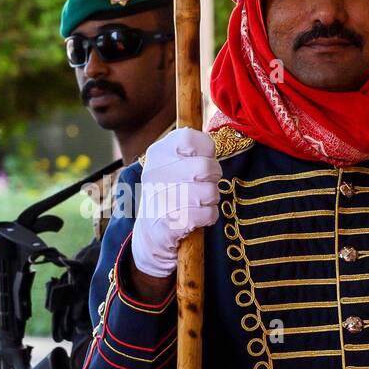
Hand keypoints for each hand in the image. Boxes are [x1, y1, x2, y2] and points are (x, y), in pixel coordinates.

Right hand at [130, 127, 221, 278]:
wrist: (152, 236)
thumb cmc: (173, 194)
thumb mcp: (176, 165)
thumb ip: (195, 149)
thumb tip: (216, 132)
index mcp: (157, 153)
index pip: (190, 137)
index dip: (207, 150)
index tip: (204, 159)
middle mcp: (155, 173)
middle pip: (206, 167)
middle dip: (214, 179)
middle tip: (203, 186)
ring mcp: (160, 199)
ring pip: (210, 192)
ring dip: (211, 200)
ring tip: (199, 203)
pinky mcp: (169, 223)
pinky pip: (207, 214)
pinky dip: (208, 218)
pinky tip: (197, 219)